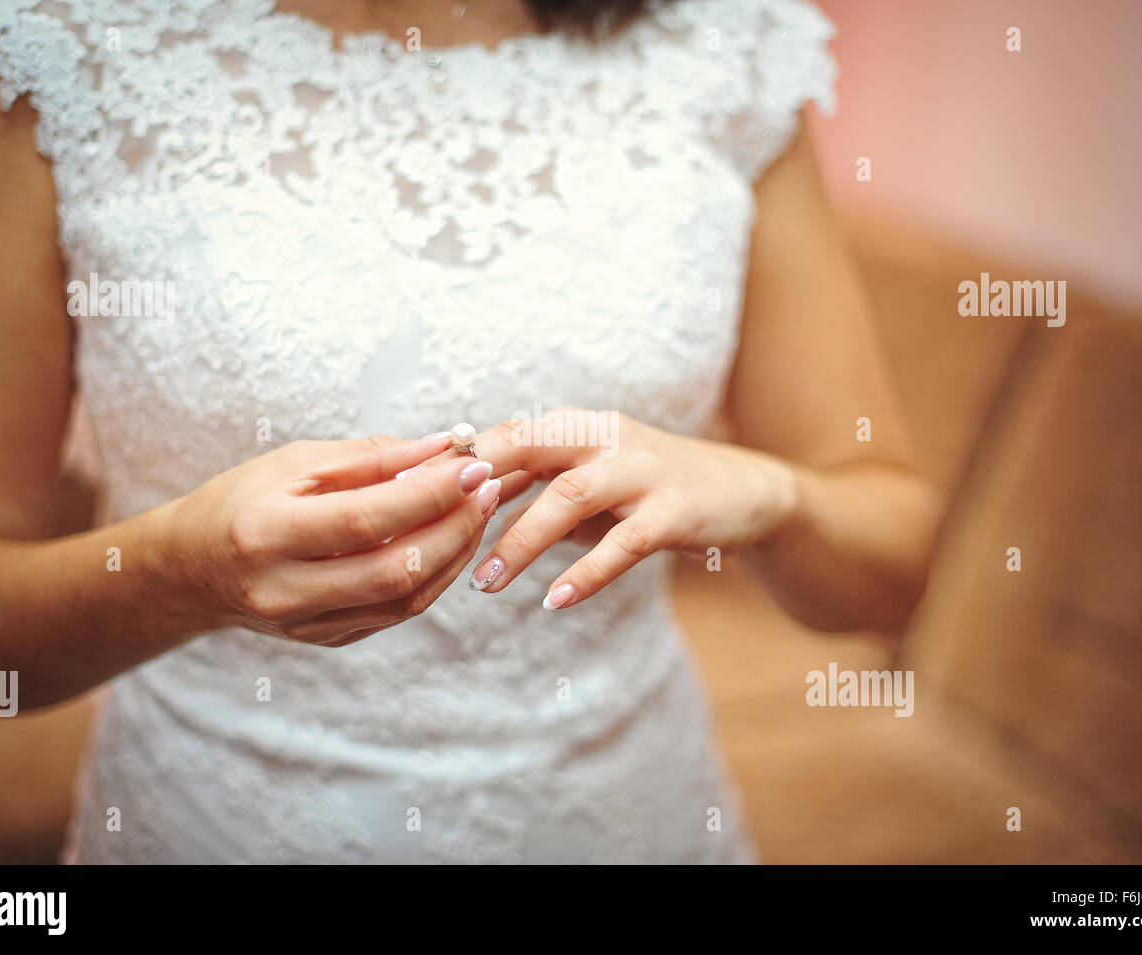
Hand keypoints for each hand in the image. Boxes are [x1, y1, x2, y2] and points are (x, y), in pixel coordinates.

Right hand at [157, 432, 500, 645]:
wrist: (191, 568)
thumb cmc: (243, 501)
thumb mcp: (296, 462)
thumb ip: (373, 457)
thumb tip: (445, 446)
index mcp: (267, 534)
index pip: (368, 518)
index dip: (430, 494)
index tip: (472, 465)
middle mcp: (284, 590)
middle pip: (395, 569)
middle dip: (455, 527)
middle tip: (487, 488)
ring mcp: (306, 624)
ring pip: (406, 599)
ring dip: (454, 554)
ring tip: (477, 510)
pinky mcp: (327, 639)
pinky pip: (397, 613)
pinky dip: (433, 576)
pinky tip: (450, 541)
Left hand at [457, 408, 797, 608]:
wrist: (741, 491)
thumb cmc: (644, 490)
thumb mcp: (585, 482)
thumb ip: (529, 489)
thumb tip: (453, 509)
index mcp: (574, 427)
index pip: (503, 436)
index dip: (453, 462)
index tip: (401, 492)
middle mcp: (604, 436)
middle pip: (529, 445)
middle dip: (477, 483)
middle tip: (430, 524)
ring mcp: (642, 471)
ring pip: (569, 498)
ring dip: (522, 541)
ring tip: (486, 584)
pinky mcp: (674, 510)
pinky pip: (625, 543)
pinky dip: (588, 573)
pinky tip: (556, 601)